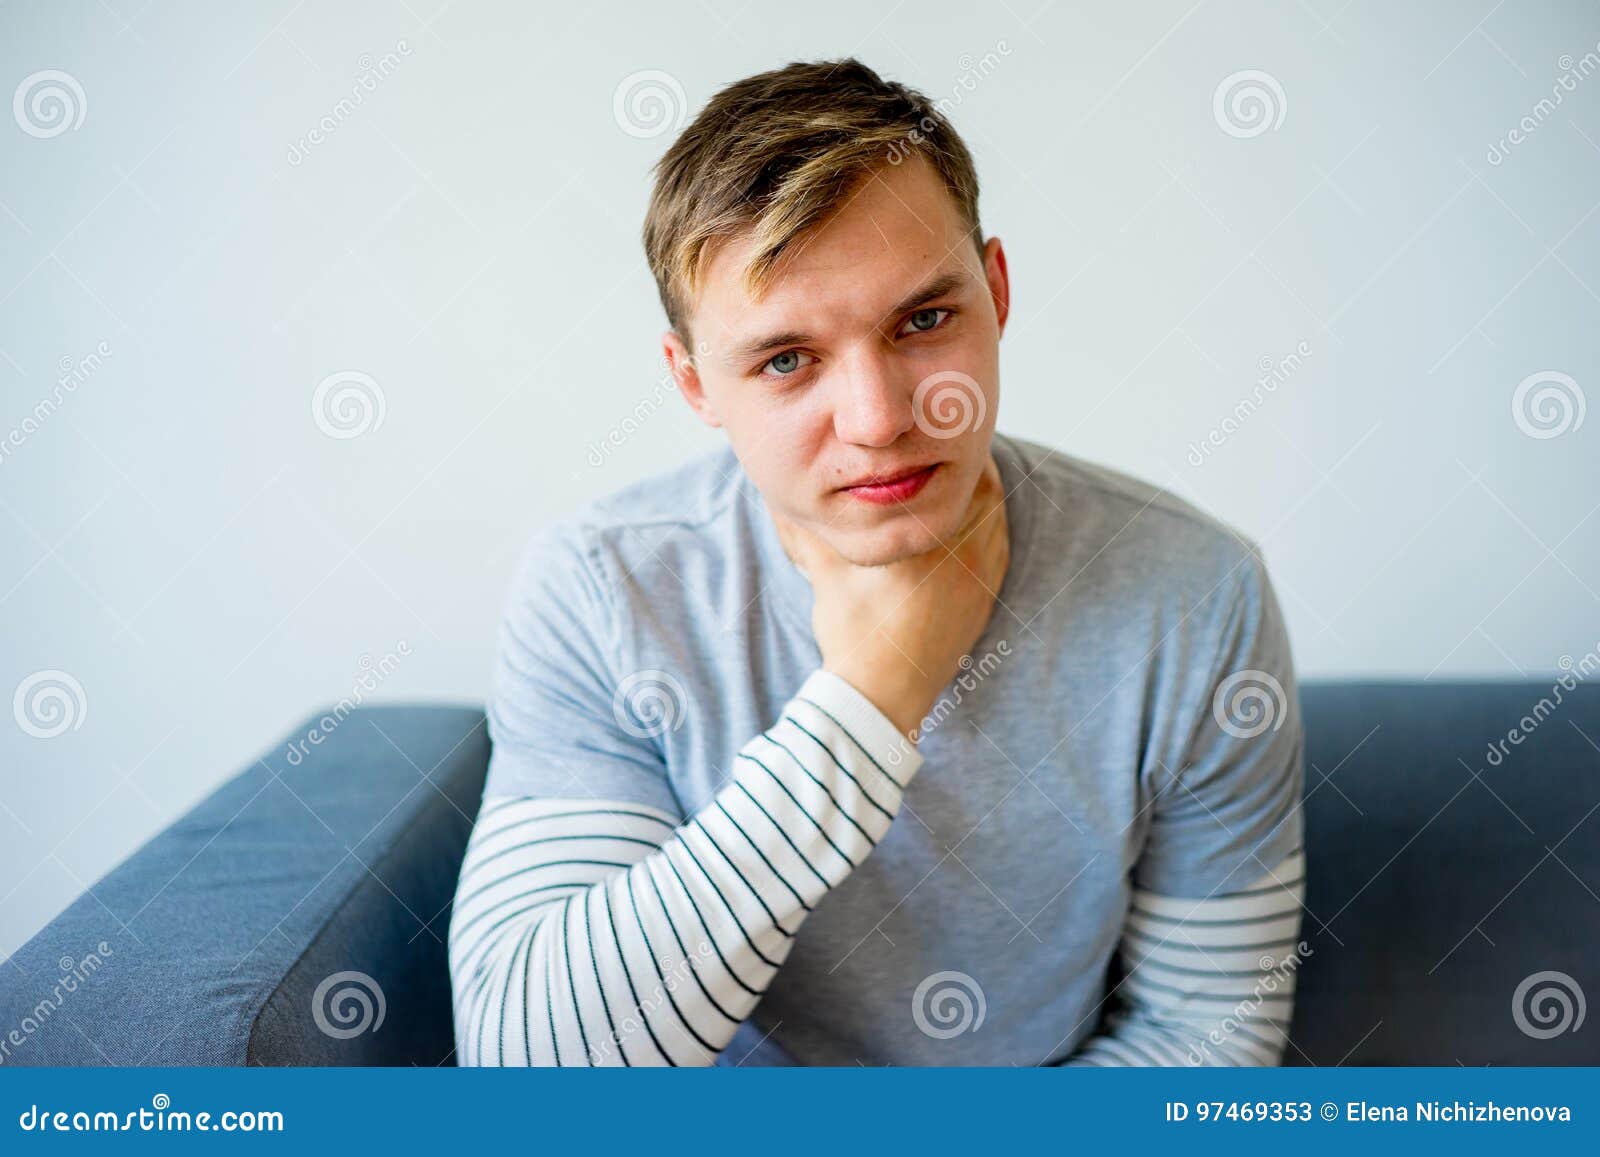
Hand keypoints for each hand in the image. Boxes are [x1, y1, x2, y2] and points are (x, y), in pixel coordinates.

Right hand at [771, 454, 1009, 740]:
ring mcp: (982, 574)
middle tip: (941, 439)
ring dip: (976, 486)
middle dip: (960, 459)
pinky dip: (986, 517)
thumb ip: (802, 522)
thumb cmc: (852, 632)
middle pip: (979, 481)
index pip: (944, 470)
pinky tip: (966, 513)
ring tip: (951, 472)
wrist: (881, 693)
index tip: (926, 424)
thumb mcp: (821, 568)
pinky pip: (999, 537)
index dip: (936, 441)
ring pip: (993, 508)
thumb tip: (776, 486)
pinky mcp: (987, 592)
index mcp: (923, 538)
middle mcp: (963, 550)